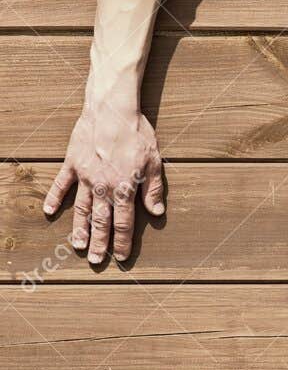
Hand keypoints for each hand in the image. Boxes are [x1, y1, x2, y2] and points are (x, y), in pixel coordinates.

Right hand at [42, 100, 166, 263]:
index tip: (122, 257)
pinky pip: (61, 184)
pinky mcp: (72, 163)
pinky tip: (49, 212)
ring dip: (79, 228)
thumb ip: (154, 189)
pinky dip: (54, 198)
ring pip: (81, 208)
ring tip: (77, 246)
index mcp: (125, 187)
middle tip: (96, 261)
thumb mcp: (154, 161)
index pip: (125, 222)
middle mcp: (103, 186)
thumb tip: (156, 212)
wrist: (112, 109)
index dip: (123, 241)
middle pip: (101, 221)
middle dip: (99, 243)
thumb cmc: (137, 133)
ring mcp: (85, 176)